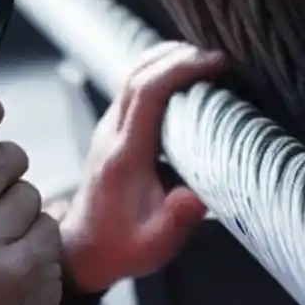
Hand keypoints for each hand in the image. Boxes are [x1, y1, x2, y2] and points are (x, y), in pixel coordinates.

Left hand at [61, 43, 226, 293]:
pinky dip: (160, 73)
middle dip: (178, 55)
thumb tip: (195, 197)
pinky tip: (186, 79)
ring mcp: (110, 129)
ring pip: (133, 74)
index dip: (182, 69)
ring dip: (167, 59)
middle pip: (138, 72)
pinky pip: (134, 88)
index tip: (217, 63)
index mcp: (124, 154)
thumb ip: (175, 220)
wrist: (85, 249)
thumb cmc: (123, 245)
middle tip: (219, 57)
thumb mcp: (155, 244)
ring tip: (206, 61)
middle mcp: (112, 133)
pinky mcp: (114, 131)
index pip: (148, 93)